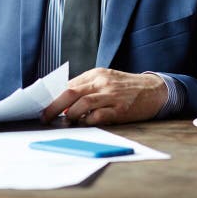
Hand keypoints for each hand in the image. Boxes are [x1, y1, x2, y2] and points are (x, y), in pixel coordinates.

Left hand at [41, 68, 167, 124]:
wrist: (154, 90)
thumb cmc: (126, 87)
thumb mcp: (106, 80)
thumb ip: (86, 87)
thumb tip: (63, 102)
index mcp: (95, 74)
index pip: (68, 84)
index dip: (52, 96)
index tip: (42, 106)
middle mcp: (102, 82)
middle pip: (70, 92)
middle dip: (53, 106)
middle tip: (45, 117)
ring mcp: (111, 96)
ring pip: (82, 104)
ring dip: (70, 115)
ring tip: (66, 121)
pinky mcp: (120, 109)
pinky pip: (99, 116)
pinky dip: (88, 121)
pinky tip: (85, 123)